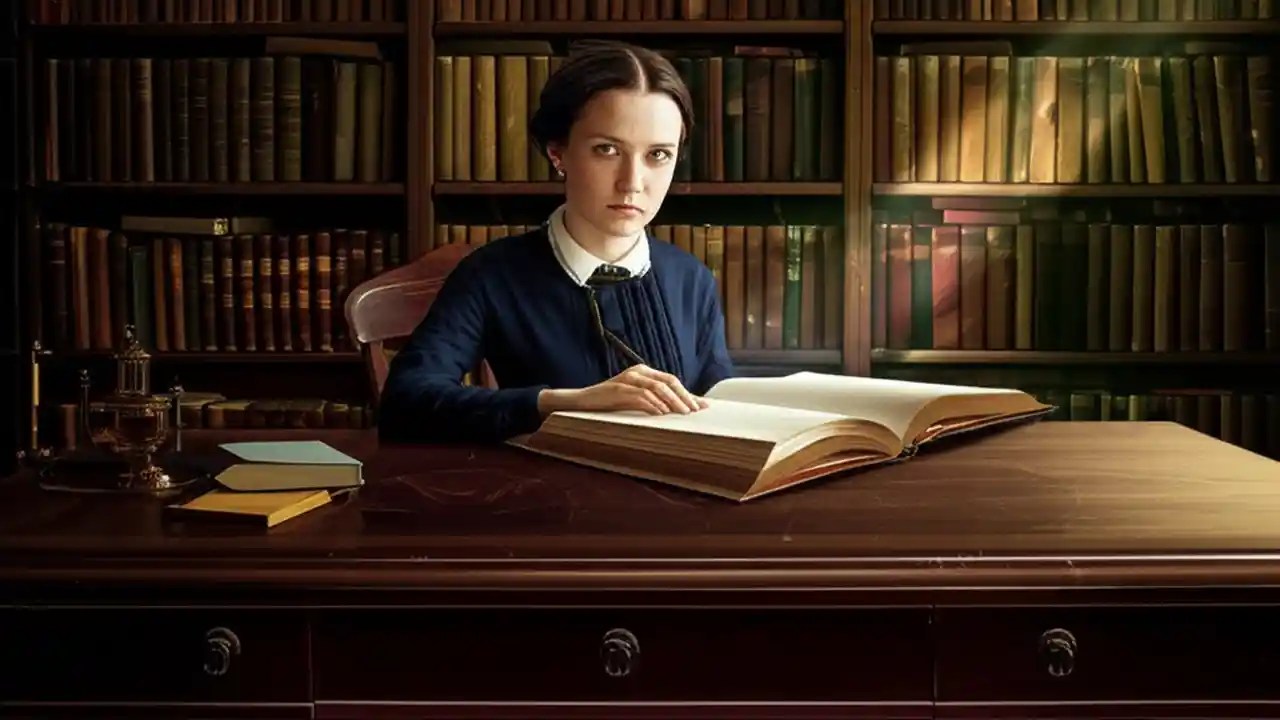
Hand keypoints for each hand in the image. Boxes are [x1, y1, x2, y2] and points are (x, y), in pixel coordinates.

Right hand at [538, 365, 708, 415]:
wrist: (582, 402)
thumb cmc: (611, 403)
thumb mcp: (637, 401)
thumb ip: (656, 402)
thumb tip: (682, 410)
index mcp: (644, 372)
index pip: (672, 380)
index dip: (688, 393)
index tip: (702, 407)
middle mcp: (638, 371)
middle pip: (668, 382)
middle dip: (684, 397)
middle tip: (695, 412)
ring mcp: (628, 378)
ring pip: (657, 387)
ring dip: (672, 401)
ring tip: (682, 414)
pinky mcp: (617, 388)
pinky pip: (640, 395)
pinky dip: (653, 404)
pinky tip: (661, 413)